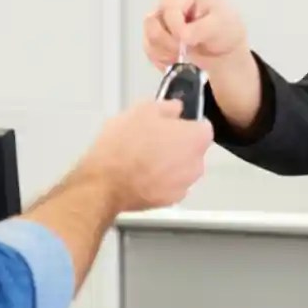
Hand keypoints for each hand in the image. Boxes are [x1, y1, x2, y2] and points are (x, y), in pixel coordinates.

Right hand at [85, 99, 213, 211]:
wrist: (105, 183)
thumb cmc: (124, 144)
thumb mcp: (142, 110)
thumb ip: (167, 106)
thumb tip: (175, 108)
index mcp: (196, 138)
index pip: (202, 126)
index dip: (186, 123)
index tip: (171, 123)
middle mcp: (197, 163)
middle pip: (192, 149)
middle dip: (178, 144)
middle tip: (152, 139)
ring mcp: (185, 185)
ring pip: (181, 169)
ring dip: (169, 164)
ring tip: (143, 158)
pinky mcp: (170, 201)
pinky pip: (170, 185)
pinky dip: (160, 181)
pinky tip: (141, 176)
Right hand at [143, 0, 249, 75]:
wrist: (225, 49)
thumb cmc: (225, 28)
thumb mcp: (219, 25)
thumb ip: (200, 29)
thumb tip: (182, 36)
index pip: (169, 8)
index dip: (176, 27)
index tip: (188, 40)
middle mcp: (166, 5)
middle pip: (152, 24)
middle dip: (169, 42)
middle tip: (186, 49)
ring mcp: (159, 23)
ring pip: (149, 40)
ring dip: (166, 52)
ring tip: (185, 56)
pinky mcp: (155, 40)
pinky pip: (150, 52)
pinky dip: (163, 60)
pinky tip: (178, 60)